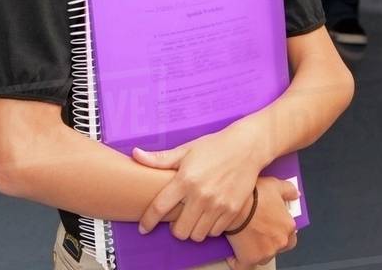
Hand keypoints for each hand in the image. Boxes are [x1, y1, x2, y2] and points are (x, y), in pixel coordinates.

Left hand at [134, 128, 263, 241]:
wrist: (246, 148)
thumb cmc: (214, 147)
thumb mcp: (185, 150)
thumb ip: (160, 159)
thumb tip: (135, 154)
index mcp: (185, 179)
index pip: (160, 207)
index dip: (148, 220)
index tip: (143, 227)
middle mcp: (201, 195)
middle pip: (180, 231)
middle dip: (174, 228)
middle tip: (177, 219)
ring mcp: (218, 205)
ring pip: (197, 235)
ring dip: (192, 230)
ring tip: (193, 217)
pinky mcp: (233, 211)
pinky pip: (215, 232)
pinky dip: (209, 228)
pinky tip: (208, 216)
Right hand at [223, 178, 299, 268]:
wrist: (234, 203)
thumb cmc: (252, 195)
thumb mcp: (274, 185)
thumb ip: (288, 190)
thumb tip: (295, 194)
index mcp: (288, 226)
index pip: (291, 235)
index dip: (280, 230)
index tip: (271, 226)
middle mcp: (280, 241)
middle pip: (278, 247)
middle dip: (269, 242)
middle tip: (258, 233)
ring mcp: (266, 252)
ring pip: (263, 256)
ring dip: (256, 250)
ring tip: (245, 239)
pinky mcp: (249, 258)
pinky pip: (244, 266)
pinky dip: (238, 262)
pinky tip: (234, 255)